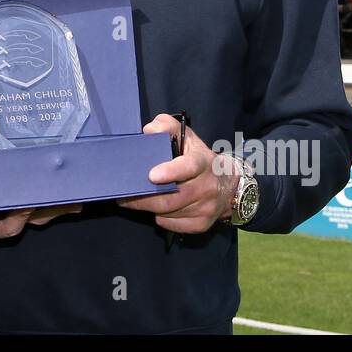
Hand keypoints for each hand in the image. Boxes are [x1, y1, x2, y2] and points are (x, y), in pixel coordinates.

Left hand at [116, 114, 236, 233]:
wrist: (227, 184)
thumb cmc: (197, 156)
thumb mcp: (185, 135)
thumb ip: (166, 126)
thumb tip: (148, 132)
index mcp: (202, 161)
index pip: (189, 166)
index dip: (171, 172)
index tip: (151, 175)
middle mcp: (207, 186)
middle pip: (172, 198)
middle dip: (144, 198)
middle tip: (123, 195)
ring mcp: (206, 208)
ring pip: (169, 213)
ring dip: (149, 207)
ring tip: (134, 200)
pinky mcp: (202, 224)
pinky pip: (172, 225)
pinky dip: (161, 218)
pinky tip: (156, 208)